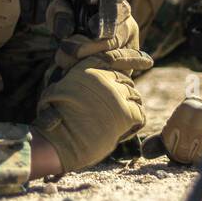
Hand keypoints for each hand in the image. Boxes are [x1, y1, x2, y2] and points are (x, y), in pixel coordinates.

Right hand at [34, 0, 150, 173]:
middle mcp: (104, 77)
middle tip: (114, 112)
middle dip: (123, 94)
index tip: (148, 61)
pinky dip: (133, 124)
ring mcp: (116, 94)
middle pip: (126, 81)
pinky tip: (119, 132)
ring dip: (128, 108)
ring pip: (135, 97)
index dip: (133, 57)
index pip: (116, 57)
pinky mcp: (126, 113)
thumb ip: (75, 77)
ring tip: (113, 124)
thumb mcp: (57, 88)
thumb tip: (78, 76)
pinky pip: (140, 115)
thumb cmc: (53, 119)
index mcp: (88, 68)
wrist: (58, 143)